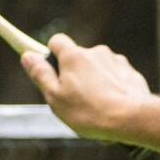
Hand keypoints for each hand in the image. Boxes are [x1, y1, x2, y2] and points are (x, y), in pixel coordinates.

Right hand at [19, 33, 153, 142]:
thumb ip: (41, 74)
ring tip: (97, 110)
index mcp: (74, 56)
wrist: (132, 118)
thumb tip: (27, 56)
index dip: (51, 54)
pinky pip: (116, 79)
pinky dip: (112, 90)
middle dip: (74, 75)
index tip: (51, 71)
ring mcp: (116, 62)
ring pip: (98, 70)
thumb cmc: (89, 111)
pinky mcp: (132, 74)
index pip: (56, 41)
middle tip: (74, 101)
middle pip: (78, 59)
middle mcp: (96, 52)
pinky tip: (113, 109)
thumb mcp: (55, 97)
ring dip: (95, 84)